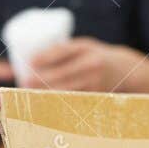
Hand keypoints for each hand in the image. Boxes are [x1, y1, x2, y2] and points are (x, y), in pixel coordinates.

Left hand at [22, 37, 136, 92]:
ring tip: (31, 91)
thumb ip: (63, 51)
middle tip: (25, 81)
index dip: (44, 57)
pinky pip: (73, 98)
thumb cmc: (94, 55)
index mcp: (86, 47)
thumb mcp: (82, 46)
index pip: (62, 51)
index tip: (29, 62)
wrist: (123, 68)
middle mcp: (92, 63)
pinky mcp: (96, 94)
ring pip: (66, 89)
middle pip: (61, 74)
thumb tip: (30, 60)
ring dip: (46, 91)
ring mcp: (95, 80)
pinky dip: (58, 99)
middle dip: (41, 79)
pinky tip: (46, 101)